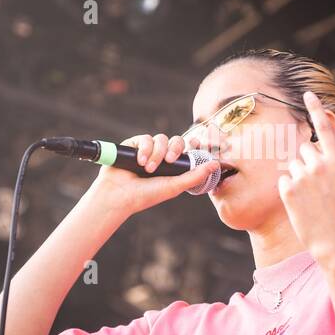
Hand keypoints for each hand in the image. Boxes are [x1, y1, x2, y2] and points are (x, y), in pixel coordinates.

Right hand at [88, 133, 218, 216]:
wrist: (119, 196)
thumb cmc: (146, 195)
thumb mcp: (174, 186)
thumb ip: (195, 176)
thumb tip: (215, 164)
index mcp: (172, 166)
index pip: (185, 150)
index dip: (191, 145)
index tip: (196, 144)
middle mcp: (160, 156)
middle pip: (175, 140)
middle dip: (174, 148)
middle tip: (169, 160)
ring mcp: (147, 150)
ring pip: (160, 139)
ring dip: (157, 153)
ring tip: (148, 168)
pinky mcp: (133, 145)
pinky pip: (145, 138)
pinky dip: (145, 149)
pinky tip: (140, 161)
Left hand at [277, 92, 334, 262]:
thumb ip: (327, 162)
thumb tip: (310, 149)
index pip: (324, 127)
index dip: (315, 109)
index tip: (307, 93)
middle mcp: (319, 163)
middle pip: (304, 148)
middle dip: (307, 161)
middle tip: (317, 185)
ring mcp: (302, 175)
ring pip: (292, 164)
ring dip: (298, 176)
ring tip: (311, 197)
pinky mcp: (288, 188)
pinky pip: (284, 179)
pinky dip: (289, 189)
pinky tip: (301, 203)